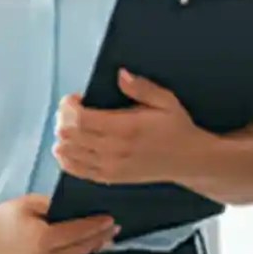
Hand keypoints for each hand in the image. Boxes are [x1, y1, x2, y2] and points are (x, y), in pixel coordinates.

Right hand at [0, 194, 119, 253]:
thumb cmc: (4, 217)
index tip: (110, 221)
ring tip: (87, 241)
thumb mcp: (30, 203)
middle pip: (79, 251)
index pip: (78, 233)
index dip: (97, 227)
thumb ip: (57, 206)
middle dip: (96, 240)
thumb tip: (83, 212)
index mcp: (41, 239)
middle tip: (110, 231)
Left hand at [53, 69, 205, 184]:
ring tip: (70, 126)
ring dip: (62, 138)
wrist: (190, 161)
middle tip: (70, 109)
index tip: (74, 98)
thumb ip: (141, 87)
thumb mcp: (166, 101)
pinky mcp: (110, 178)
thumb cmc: (176, 129)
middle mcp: (114, 150)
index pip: (81, 120)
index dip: (69, 107)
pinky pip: (77, 171)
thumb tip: (121, 74)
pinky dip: (66, 158)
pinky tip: (67, 147)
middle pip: (70, 136)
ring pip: (69, 154)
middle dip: (63, 119)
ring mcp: (110, 167)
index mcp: (126, 128)